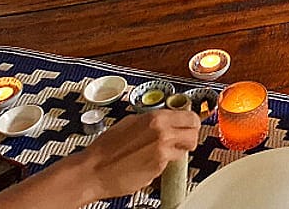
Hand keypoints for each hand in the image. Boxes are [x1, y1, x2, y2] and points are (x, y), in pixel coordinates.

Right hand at [69, 110, 199, 202]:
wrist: (93, 170)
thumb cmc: (106, 148)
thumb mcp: (131, 122)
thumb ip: (153, 120)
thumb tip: (168, 119)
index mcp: (156, 118)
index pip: (191, 117)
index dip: (191, 122)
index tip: (189, 125)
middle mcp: (163, 133)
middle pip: (194, 134)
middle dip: (189, 137)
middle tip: (181, 140)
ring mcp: (162, 152)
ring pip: (185, 151)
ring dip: (177, 151)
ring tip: (161, 152)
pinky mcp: (158, 169)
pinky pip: (169, 164)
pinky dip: (163, 164)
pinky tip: (148, 162)